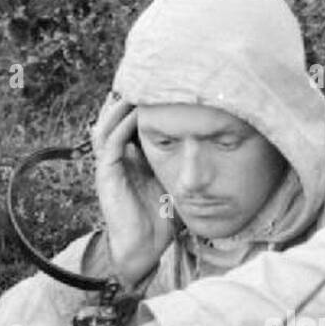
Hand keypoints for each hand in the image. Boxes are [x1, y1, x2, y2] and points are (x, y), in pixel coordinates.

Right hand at [92, 93, 175, 286]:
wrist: (144, 248)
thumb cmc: (163, 220)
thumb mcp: (180, 185)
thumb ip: (189, 167)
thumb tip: (218, 151)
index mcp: (134, 158)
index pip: (133, 123)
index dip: (143, 105)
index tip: (162, 86)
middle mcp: (120, 157)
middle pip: (117, 118)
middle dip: (129, 98)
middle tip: (147, 78)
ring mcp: (110, 164)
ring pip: (108, 124)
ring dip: (121, 106)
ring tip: (137, 88)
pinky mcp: (106, 174)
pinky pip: (110, 142)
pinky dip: (121, 126)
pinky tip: (134, 113)